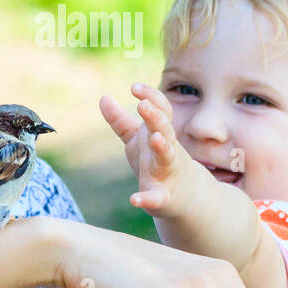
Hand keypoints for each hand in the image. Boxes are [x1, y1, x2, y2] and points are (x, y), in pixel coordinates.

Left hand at [99, 83, 201, 218]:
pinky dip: (147, 199)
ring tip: (155, 138)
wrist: (184, 197)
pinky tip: (134, 200)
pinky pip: (157, 198)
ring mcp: (167, 172)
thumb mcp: (138, 140)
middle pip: (165, 129)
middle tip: (143, 105)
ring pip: (167, 156)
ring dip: (162, 147)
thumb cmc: (157, 162)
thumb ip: (121, 121)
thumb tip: (103, 97)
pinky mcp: (163, 197)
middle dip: (155, 118)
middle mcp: (167, 149)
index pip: (161, 109)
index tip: (134, 88)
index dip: (150, 97)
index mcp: (161, 133)